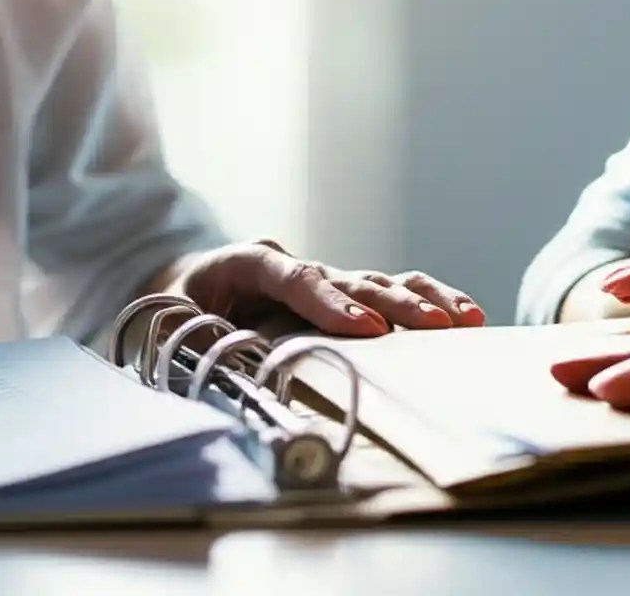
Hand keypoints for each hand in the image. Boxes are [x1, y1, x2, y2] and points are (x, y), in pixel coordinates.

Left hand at [172, 240, 485, 336]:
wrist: (179, 290)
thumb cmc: (172, 308)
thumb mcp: (164, 322)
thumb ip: (190, 341)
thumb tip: (220, 366)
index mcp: (245, 263)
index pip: (293, 278)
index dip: (330, 303)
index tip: (366, 329)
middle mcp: (292, 267)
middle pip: (347, 278)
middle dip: (392, 303)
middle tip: (433, 324)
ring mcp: (320, 281)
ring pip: (378, 281)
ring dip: (422, 299)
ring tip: (465, 318)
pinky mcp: (339, 299)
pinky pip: (386, 295)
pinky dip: (423, 303)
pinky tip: (463, 317)